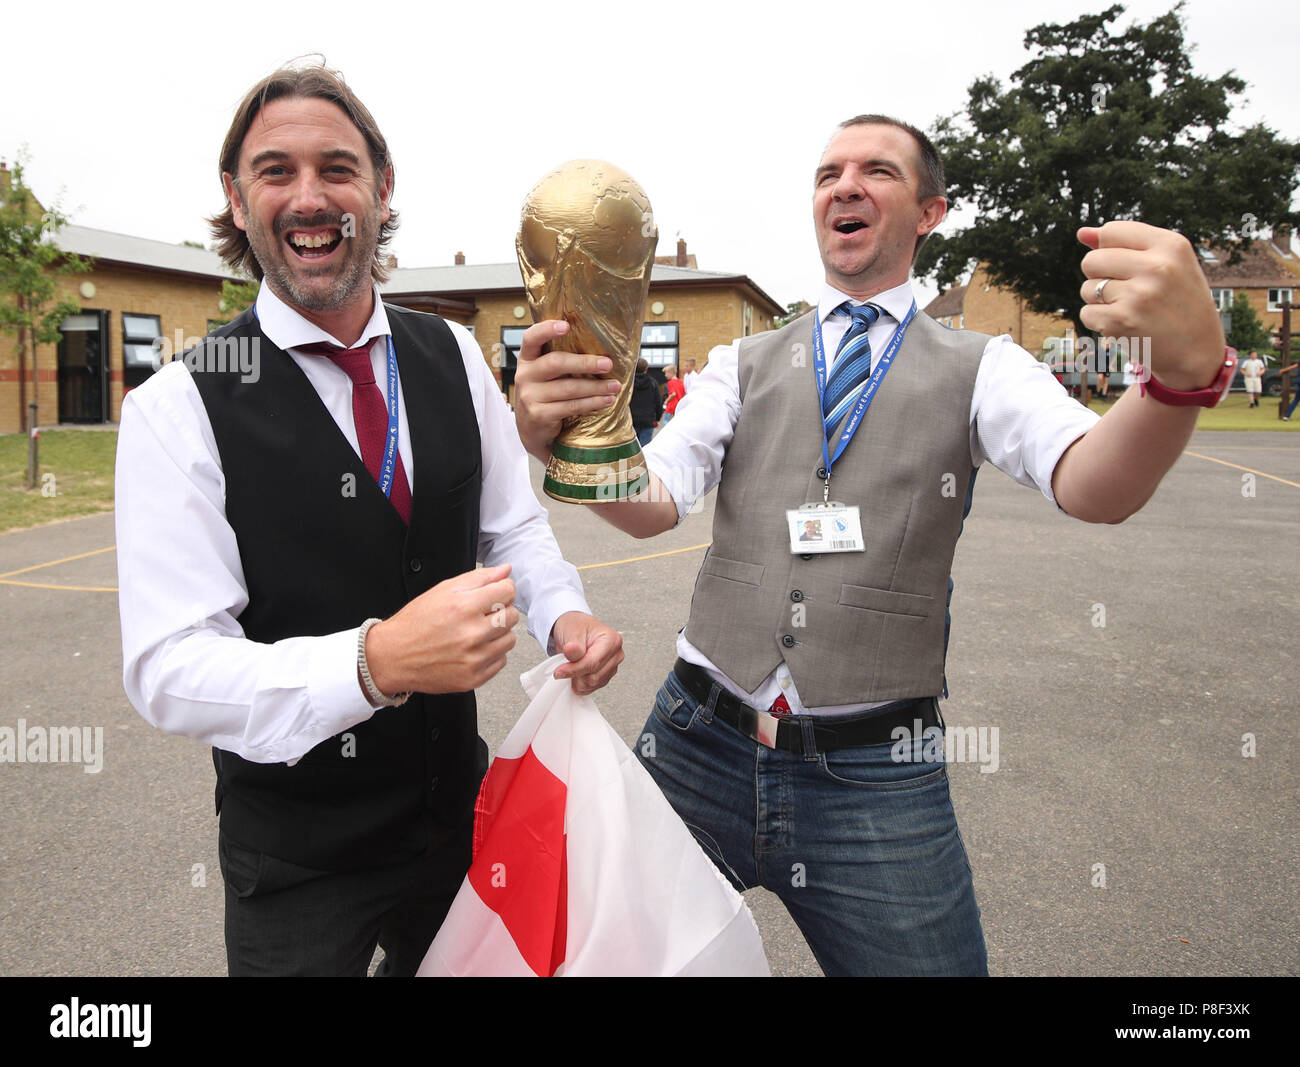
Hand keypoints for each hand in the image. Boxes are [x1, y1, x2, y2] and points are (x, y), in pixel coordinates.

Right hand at [365, 564, 519, 695]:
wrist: (393, 657)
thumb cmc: (415, 623)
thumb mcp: (443, 590)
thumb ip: (479, 578)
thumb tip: (505, 570)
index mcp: (464, 607)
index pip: (508, 591)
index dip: (502, 589)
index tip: (494, 593)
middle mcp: (471, 634)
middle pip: (512, 615)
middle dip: (501, 611)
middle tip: (482, 614)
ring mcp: (474, 659)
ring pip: (510, 640)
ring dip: (498, 634)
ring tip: (475, 632)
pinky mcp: (474, 678)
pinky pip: (501, 661)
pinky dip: (491, 654)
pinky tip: (472, 649)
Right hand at [513, 319, 621, 461]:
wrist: (532, 430)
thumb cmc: (546, 395)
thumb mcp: (546, 376)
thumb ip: (563, 362)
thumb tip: (604, 352)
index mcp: (528, 359)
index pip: (531, 338)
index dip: (546, 329)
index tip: (566, 325)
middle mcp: (525, 375)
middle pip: (556, 363)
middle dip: (585, 363)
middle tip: (608, 364)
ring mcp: (530, 396)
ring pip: (568, 387)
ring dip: (596, 387)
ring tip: (615, 386)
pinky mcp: (539, 414)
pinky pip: (571, 406)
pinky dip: (592, 403)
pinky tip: (606, 401)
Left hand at [549, 611, 623, 695]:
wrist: (574, 629)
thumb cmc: (575, 626)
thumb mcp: (571, 631)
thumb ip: (573, 645)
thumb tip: (572, 652)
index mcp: (612, 640)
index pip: (593, 663)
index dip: (574, 669)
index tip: (559, 671)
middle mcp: (616, 654)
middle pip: (594, 676)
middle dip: (575, 675)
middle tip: (562, 666)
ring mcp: (612, 666)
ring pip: (593, 684)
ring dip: (578, 680)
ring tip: (570, 666)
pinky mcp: (606, 675)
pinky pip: (593, 687)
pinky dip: (580, 683)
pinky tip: (575, 673)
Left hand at [1077, 222, 1225, 391]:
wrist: (1197, 350)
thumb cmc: (1178, 302)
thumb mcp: (1167, 264)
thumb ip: (1124, 244)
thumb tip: (1082, 232)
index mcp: (1171, 245)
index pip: (1111, 231)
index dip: (1109, 249)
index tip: (1127, 266)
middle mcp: (1157, 266)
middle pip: (1091, 260)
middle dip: (1100, 276)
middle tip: (1126, 290)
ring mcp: (1139, 295)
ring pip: (1087, 288)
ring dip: (1100, 301)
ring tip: (1130, 308)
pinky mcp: (1122, 321)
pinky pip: (1087, 313)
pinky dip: (1099, 321)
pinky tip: (1124, 324)